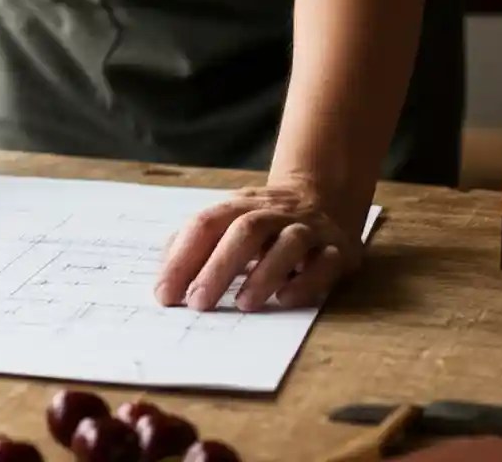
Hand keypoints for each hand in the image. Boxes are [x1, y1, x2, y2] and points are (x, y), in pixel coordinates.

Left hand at [154, 182, 363, 311]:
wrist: (324, 197)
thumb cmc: (261, 223)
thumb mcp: (225, 223)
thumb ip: (192, 246)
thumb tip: (164, 282)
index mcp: (238, 206)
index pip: (205, 225)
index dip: (182, 259)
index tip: (165, 295)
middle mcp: (273, 213)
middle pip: (245, 230)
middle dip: (219, 267)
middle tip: (198, 303)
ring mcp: (307, 229)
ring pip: (288, 244)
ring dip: (264, 274)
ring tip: (242, 304)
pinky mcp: (337, 250)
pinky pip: (325, 263)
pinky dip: (306, 281)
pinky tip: (285, 299)